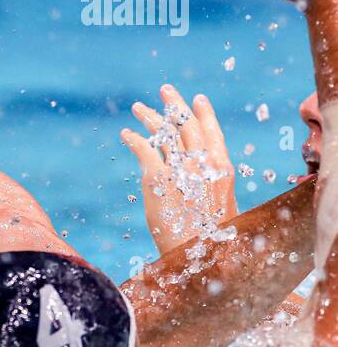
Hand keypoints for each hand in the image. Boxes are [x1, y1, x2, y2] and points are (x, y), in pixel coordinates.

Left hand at [122, 85, 238, 255]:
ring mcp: (180, 171)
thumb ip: (209, 189)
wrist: (201, 257)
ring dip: (150, 118)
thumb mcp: (219, 209)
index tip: (197, 99)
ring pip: (164, 134)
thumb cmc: (212, 240)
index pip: (213, 135)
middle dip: (175, 106)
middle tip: (165, 89)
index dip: (204, 115)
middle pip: (187, 127)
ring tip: (138, 107)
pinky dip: (134, 140)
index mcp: (221, 171)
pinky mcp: (158, 181)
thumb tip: (197, 181)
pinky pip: (144, 150)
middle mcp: (202, 166)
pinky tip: (125, 134)